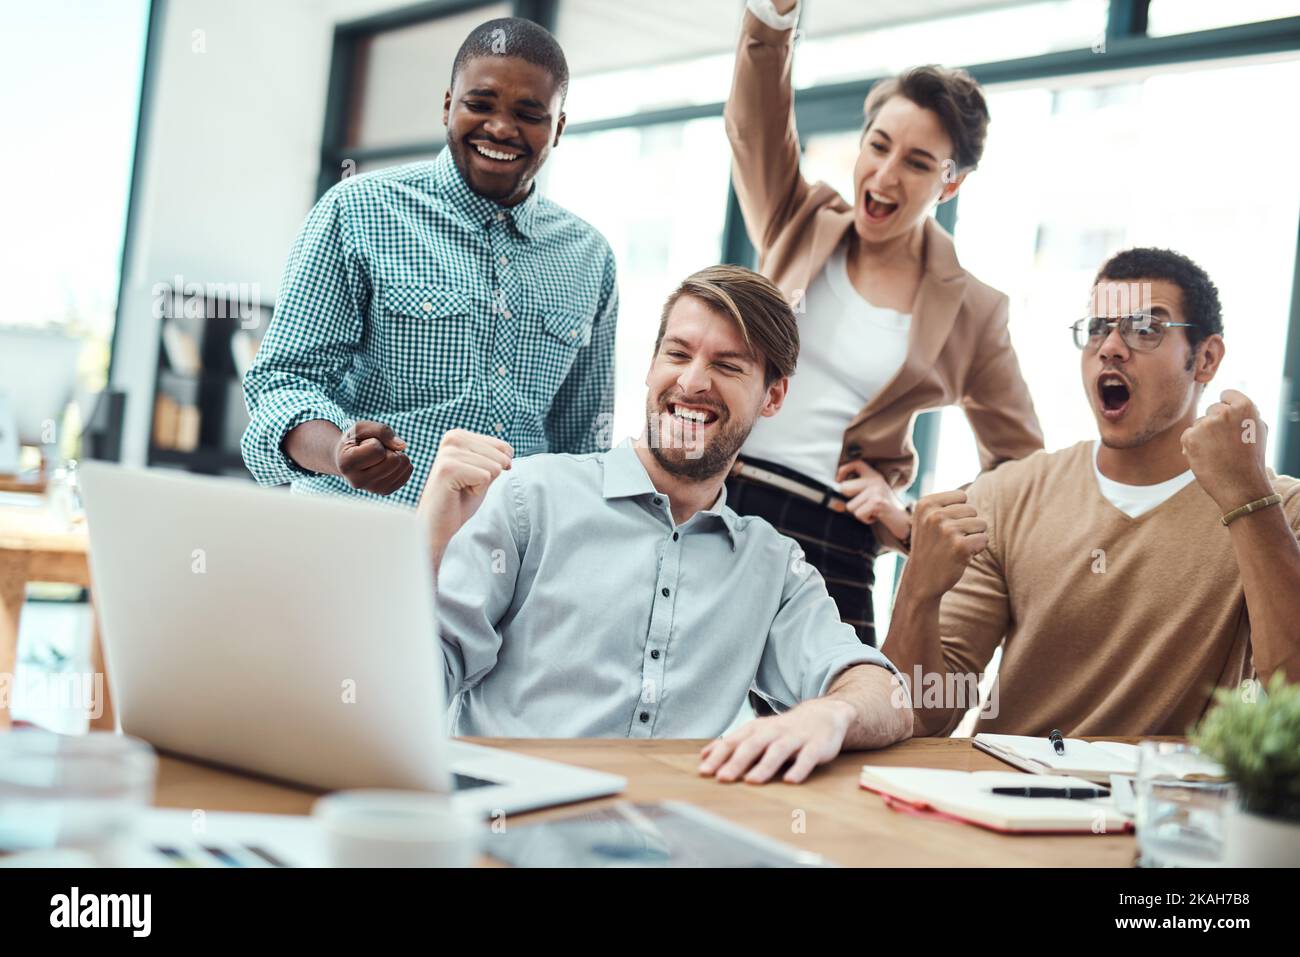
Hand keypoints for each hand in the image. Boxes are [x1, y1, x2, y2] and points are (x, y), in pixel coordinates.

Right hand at [333, 421, 411, 494]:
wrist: (348, 458)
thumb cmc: (355, 440)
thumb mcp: (362, 427)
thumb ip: (381, 431)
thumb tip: (402, 446)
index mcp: (346, 464)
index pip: (378, 451)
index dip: (376, 441)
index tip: (364, 444)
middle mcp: (357, 482)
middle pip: (394, 460)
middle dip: (389, 449)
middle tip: (375, 450)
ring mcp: (372, 489)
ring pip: (403, 466)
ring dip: (396, 455)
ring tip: (379, 457)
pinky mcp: (385, 491)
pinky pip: (407, 471)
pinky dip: (401, 463)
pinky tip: (386, 464)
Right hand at [417, 429, 513, 559]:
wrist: (437, 524)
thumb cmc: (460, 499)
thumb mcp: (482, 472)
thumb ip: (495, 457)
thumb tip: (509, 452)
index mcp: (459, 435)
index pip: (503, 447)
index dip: (495, 469)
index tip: (472, 478)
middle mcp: (452, 439)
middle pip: (500, 456)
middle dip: (489, 477)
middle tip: (466, 486)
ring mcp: (449, 453)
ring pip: (494, 467)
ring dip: (482, 485)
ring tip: (461, 489)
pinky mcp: (448, 469)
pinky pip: (485, 477)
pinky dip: (477, 491)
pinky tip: (458, 493)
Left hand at [697, 698, 853, 783]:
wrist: (823, 715)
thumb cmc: (784, 730)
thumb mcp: (757, 732)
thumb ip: (733, 743)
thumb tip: (704, 755)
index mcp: (757, 729)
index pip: (733, 741)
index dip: (718, 756)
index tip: (704, 771)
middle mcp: (774, 731)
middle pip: (752, 745)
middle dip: (736, 762)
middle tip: (722, 778)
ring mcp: (795, 738)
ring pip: (778, 751)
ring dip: (764, 766)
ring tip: (752, 782)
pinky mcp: (816, 746)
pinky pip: (807, 758)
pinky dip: (799, 769)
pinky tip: (791, 781)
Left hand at [836, 460, 910, 541]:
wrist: (904, 521)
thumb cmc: (884, 510)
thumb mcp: (869, 497)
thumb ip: (853, 496)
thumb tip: (834, 504)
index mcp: (873, 475)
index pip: (855, 463)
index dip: (843, 470)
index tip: (839, 480)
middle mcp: (875, 480)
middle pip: (845, 488)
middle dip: (850, 502)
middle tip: (864, 506)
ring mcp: (876, 490)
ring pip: (850, 506)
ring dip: (859, 513)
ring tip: (872, 512)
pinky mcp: (878, 502)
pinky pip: (859, 514)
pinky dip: (865, 519)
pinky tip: (876, 517)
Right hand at [900, 490, 987, 601]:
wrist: (921, 580)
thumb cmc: (930, 547)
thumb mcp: (927, 520)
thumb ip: (945, 503)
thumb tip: (970, 483)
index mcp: (925, 504)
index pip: (961, 496)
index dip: (959, 513)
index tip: (943, 528)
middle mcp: (934, 515)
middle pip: (972, 510)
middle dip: (967, 526)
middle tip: (950, 541)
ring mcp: (947, 530)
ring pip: (981, 524)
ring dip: (973, 537)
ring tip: (955, 548)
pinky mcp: (960, 547)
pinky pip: (984, 539)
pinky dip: (977, 549)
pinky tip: (962, 556)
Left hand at [1180, 390, 1271, 511]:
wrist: (1241, 486)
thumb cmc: (1251, 460)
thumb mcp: (1257, 430)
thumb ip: (1244, 413)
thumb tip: (1229, 402)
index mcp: (1244, 407)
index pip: (1226, 395)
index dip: (1227, 407)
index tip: (1229, 422)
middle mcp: (1224, 412)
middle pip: (1211, 410)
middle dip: (1215, 424)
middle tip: (1226, 444)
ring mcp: (1206, 424)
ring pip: (1199, 424)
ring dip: (1204, 436)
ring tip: (1218, 453)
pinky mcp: (1190, 437)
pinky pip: (1188, 435)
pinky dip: (1193, 446)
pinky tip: (1206, 458)